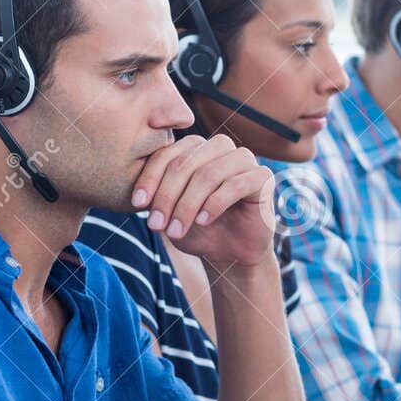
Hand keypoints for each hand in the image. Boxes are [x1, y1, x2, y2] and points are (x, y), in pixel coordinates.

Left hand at [131, 134, 274, 267]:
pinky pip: (235, 185)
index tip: (137, 204)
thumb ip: (157, 197)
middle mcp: (219, 147)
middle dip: (167, 196)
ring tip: (176, 230)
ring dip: (188, 205)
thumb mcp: (170, 213)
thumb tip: (138, 193)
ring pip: (208, 174)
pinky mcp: (263, 177)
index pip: (167, 154)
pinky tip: (203, 222)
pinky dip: (215, 204)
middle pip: (186, 164)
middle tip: (156, 224)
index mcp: (195, 148)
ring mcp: (243, 159)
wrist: (230, 253)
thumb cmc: (198, 230)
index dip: (150, 178)